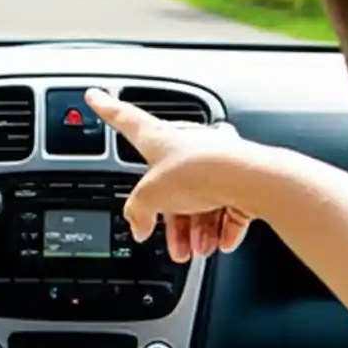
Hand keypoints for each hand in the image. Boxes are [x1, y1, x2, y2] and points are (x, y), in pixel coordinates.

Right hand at [85, 87, 268, 260]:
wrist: (252, 179)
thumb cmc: (201, 172)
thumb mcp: (151, 196)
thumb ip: (137, 212)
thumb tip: (138, 226)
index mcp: (159, 137)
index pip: (125, 118)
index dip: (107, 108)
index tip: (96, 96)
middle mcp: (189, 144)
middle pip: (171, 183)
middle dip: (171, 218)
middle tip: (170, 243)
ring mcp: (217, 159)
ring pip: (202, 199)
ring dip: (197, 229)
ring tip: (196, 250)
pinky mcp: (243, 176)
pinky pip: (229, 206)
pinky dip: (222, 227)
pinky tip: (220, 242)